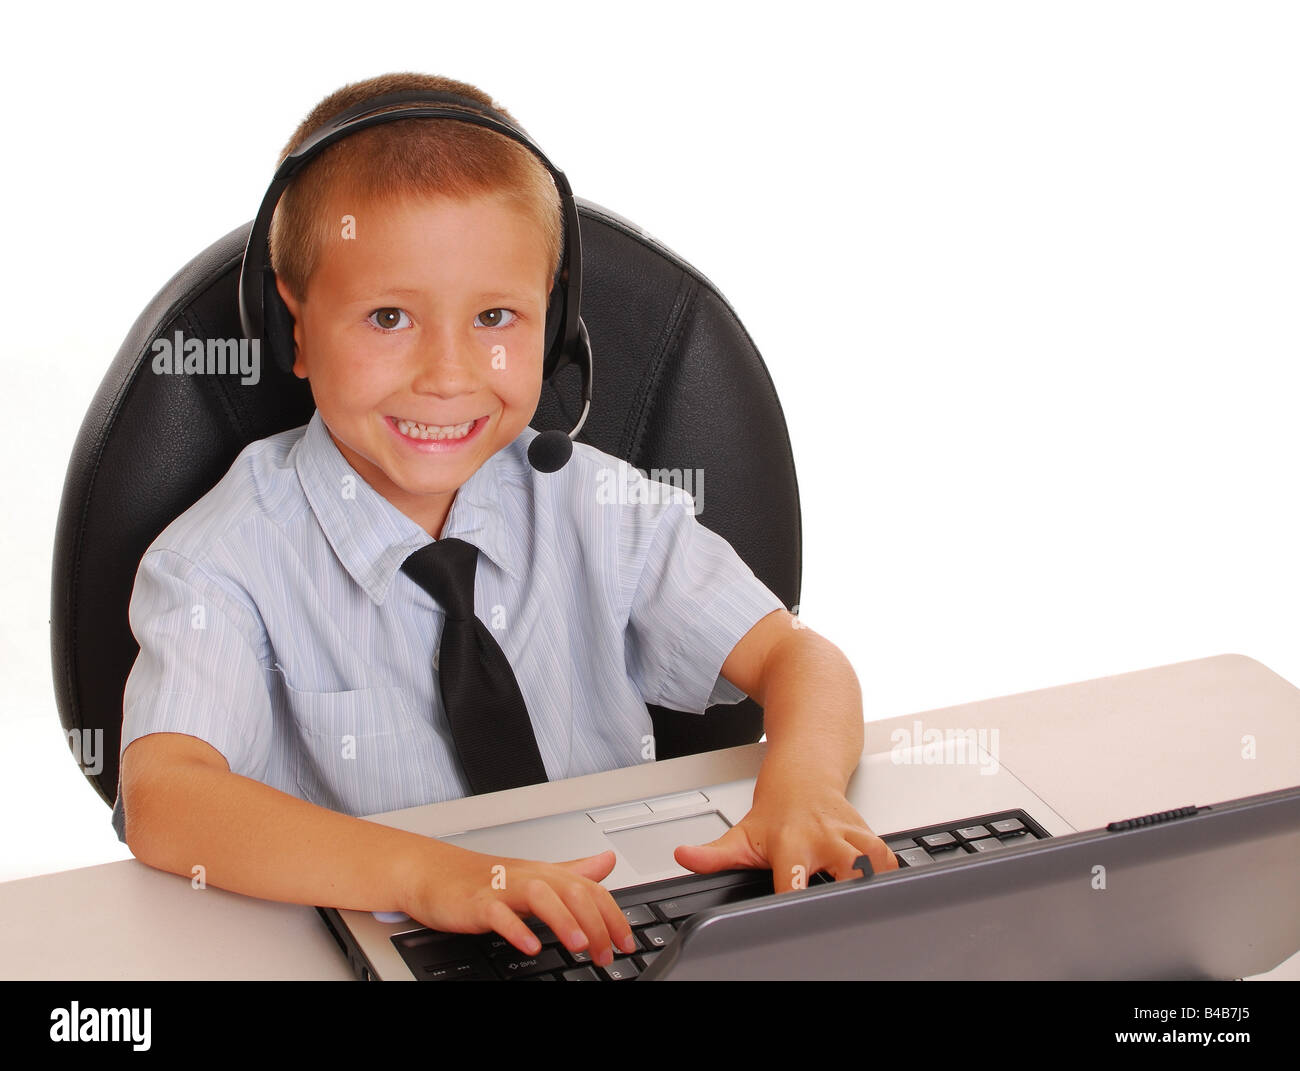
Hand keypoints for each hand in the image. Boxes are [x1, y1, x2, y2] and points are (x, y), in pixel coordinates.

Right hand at [399, 843, 635, 965]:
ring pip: (542, 896)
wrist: (435, 874)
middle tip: (606, 953)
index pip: (591, 890)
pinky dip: (516, 930)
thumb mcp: (536, 875)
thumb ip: (574, 871)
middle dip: (596, 923)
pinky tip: (530, 946)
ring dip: (564, 920)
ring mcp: (503, 888)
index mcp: (547, 874)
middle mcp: (530, 877)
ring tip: (579, 945)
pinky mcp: (478, 903)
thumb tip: (607, 861)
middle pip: (572, 891)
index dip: (613, 916)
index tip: (626, 943)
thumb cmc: (485, 879)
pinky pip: (499, 914)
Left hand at [674, 773, 898, 891]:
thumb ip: (713, 854)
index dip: (794, 902)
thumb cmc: (776, 810)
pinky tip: (883, 887)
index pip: (793, 881)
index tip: (793, 918)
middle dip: (850, 889)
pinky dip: (889, 871)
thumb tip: (684, 858)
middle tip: (845, 910)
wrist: (804, 772)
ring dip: (876, 879)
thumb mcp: (741, 833)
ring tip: (870, 902)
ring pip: (877, 857)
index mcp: (791, 843)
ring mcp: (849, 835)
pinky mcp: (868, 834)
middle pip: (849, 866)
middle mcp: (823, 838)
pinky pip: (888, 855)